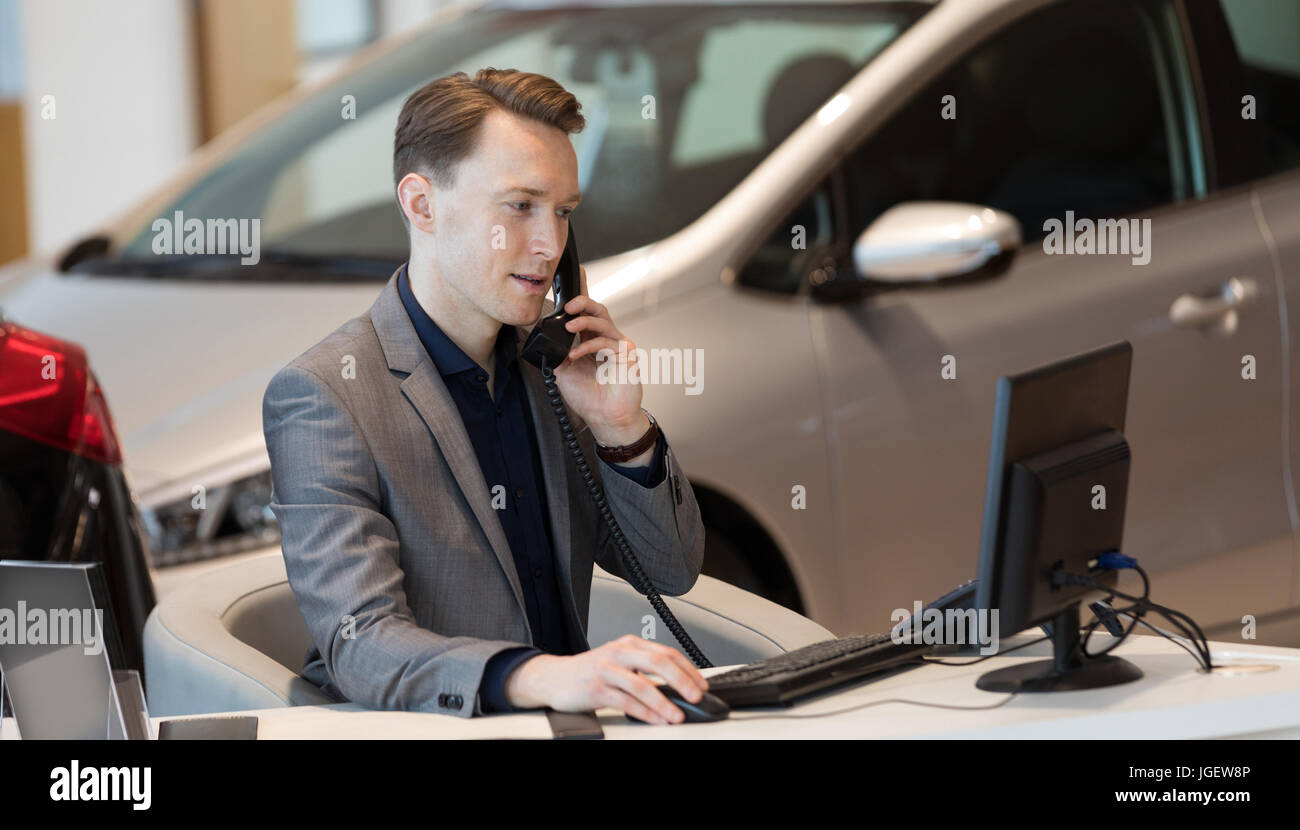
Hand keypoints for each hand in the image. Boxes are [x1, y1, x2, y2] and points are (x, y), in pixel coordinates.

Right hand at [504, 634, 709, 723]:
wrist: (554, 677)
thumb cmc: (591, 671)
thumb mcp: (620, 662)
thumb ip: (645, 669)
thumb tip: (678, 687)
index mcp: (630, 643)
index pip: (666, 653)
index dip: (688, 669)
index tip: (702, 685)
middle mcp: (619, 652)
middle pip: (658, 663)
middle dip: (682, 681)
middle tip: (696, 696)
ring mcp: (606, 670)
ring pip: (641, 685)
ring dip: (663, 702)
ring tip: (677, 715)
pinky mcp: (596, 689)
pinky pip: (625, 701)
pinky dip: (644, 712)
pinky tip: (655, 720)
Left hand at [551, 266, 645, 443]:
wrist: (605, 418)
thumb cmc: (589, 397)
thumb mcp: (564, 372)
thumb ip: (557, 352)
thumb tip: (541, 339)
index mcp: (592, 340)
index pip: (588, 311)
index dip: (583, 290)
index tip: (577, 272)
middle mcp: (606, 339)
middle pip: (598, 310)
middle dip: (582, 302)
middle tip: (569, 305)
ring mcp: (618, 346)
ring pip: (603, 321)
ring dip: (584, 320)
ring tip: (569, 324)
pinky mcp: (626, 355)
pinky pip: (607, 342)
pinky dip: (588, 346)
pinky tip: (576, 354)